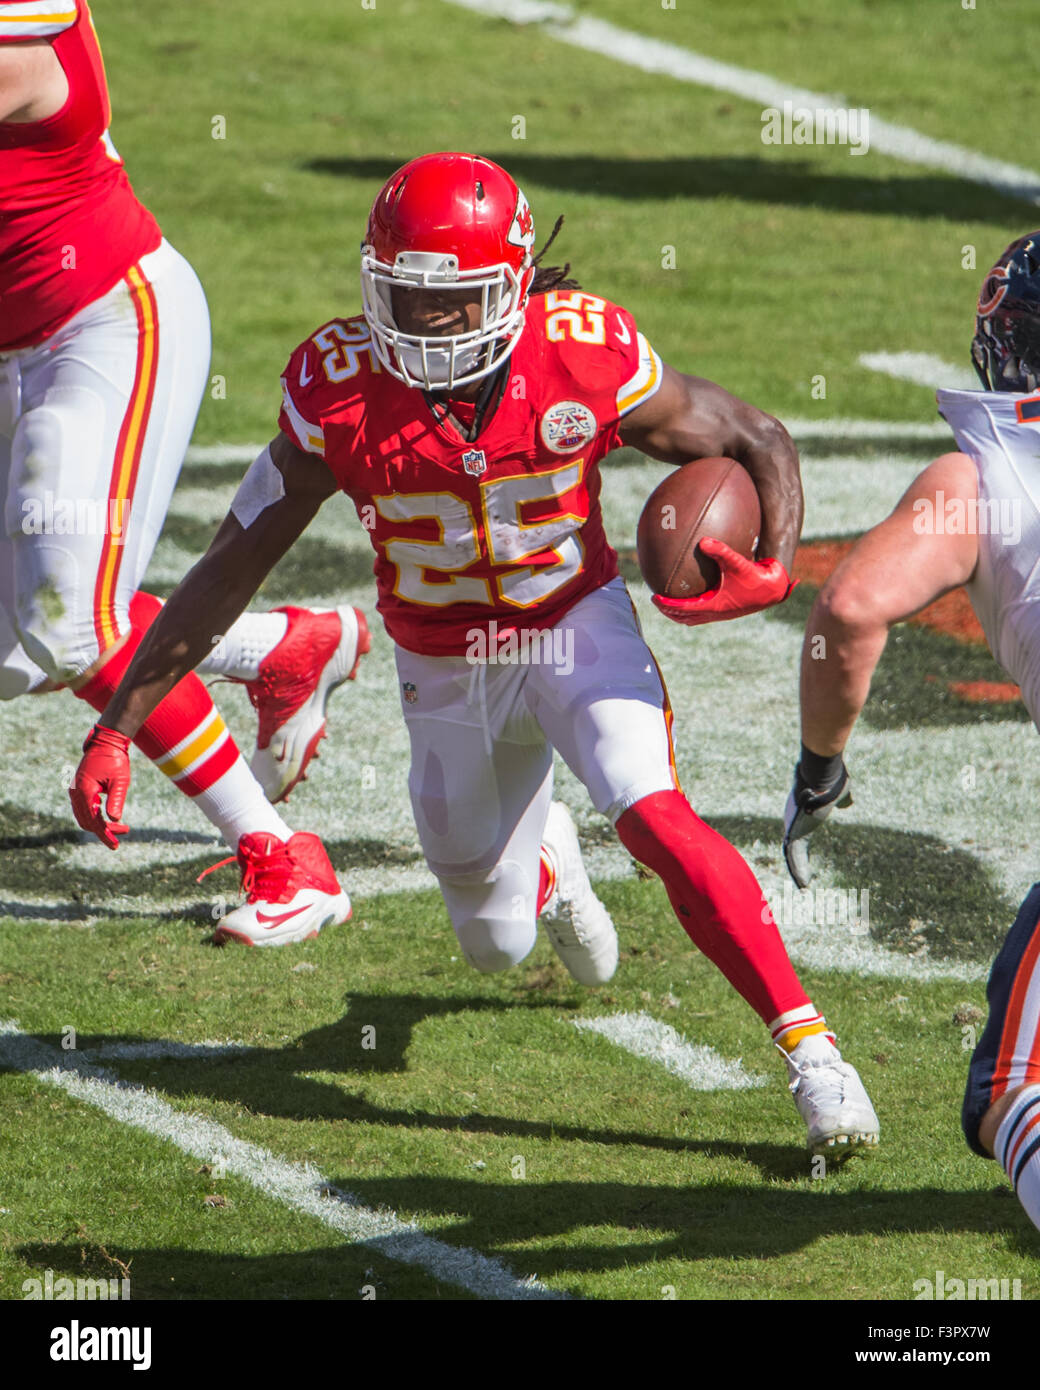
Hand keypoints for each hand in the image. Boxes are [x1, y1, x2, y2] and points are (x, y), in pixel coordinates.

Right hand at [70, 724, 130, 849]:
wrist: (106, 743)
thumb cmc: (115, 760)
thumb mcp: (120, 781)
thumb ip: (116, 800)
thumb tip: (115, 820)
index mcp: (84, 791)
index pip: (93, 821)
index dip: (104, 834)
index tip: (115, 845)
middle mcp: (75, 793)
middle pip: (87, 822)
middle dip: (104, 831)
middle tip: (124, 832)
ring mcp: (75, 791)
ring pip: (84, 817)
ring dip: (100, 825)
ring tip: (120, 828)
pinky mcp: (78, 789)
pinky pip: (84, 809)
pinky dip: (95, 816)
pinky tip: (109, 817)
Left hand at [652, 538, 795, 625]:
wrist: (775, 590)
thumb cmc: (756, 578)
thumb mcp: (738, 563)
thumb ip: (721, 552)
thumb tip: (703, 540)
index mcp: (713, 607)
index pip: (682, 608)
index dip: (666, 604)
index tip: (653, 596)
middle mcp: (715, 613)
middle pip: (684, 617)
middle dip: (668, 610)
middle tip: (656, 600)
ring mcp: (721, 613)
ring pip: (694, 617)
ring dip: (680, 612)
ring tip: (670, 600)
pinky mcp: (728, 608)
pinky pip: (705, 610)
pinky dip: (695, 605)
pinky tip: (697, 589)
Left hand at [782, 761, 851, 887]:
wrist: (823, 775)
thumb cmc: (832, 781)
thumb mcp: (840, 794)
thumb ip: (842, 801)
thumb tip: (848, 804)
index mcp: (802, 812)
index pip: (798, 833)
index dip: (802, 848)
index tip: (805, 859)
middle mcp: (793, 819)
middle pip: (792, 845)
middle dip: (797, 862)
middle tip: (803, 878)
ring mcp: (791, 826)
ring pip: (792, 854)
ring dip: (798, 871)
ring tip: (804, 887)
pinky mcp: (793, 832)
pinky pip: (793, 856)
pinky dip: (798, 870)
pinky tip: (803, 884)